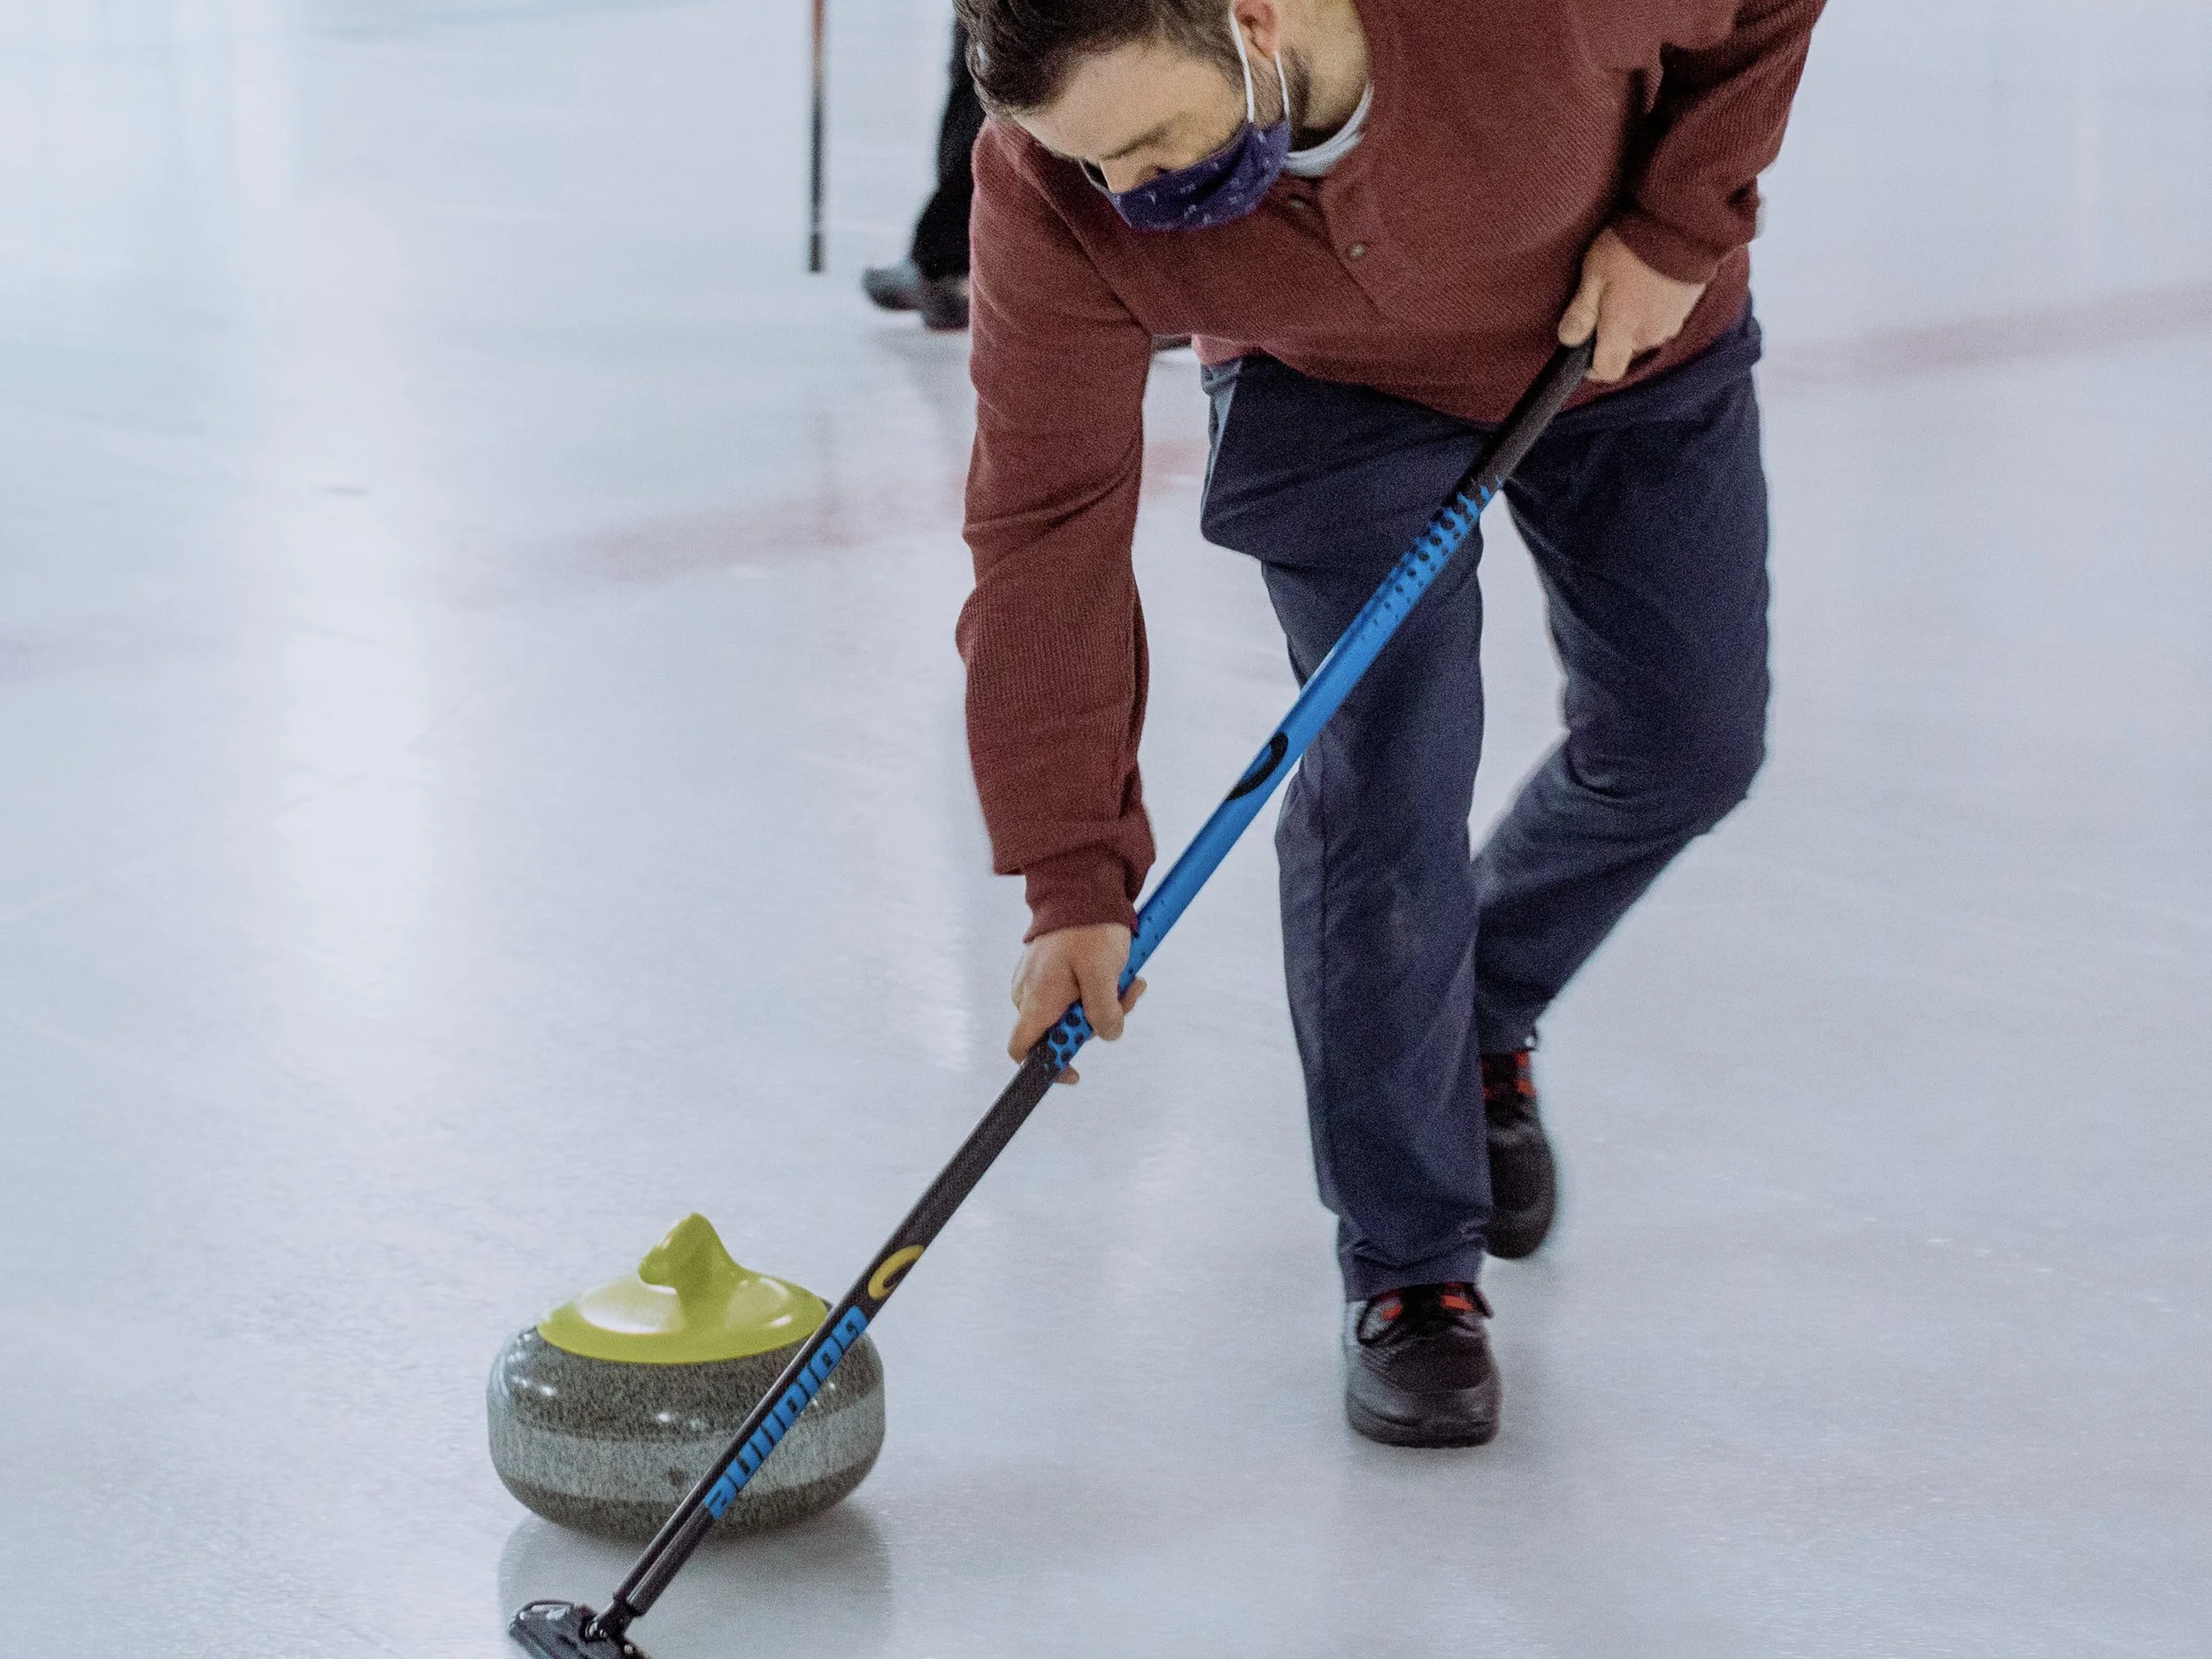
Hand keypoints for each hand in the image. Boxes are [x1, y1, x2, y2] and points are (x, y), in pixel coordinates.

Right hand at [1008, 922, 1144, 1083]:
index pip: (1023, 1050)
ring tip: (1127, 978)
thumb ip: (1104, 1012)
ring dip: (1102, 1003)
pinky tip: (1115, 971)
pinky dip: (1096, 988)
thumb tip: (1108, 1034)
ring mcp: (1037, 980)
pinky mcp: (1049, 969)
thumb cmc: (1089, 928)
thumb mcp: (1104, 974)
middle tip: (1123, 1000)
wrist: (1081, 885)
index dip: (1046, 1067)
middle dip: (1095, 1023)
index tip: (1074, 1070)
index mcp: (1037, 998)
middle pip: (1059, 1031)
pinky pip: (1072, 992)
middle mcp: (1029, 993)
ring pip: (1071, 1011)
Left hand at [1558, 228, 1707, 382]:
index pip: (1608, 371)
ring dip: (1634, 321)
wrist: (1682, 222)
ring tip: (1628, 287)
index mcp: (1624, 330)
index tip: (1585, 347)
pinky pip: (1664, 320)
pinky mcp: (1687, 309)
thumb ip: (1582, 312)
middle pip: (1625, 352)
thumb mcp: (1595, 274)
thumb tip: (1568, 340)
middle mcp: (1650, 334)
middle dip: (1613, 335)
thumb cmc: (1632, 247)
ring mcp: (1673, 323)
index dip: (1593, 366)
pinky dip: (1654, 309)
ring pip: (1645, 336)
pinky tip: (1648, 283)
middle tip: (1605, 300)